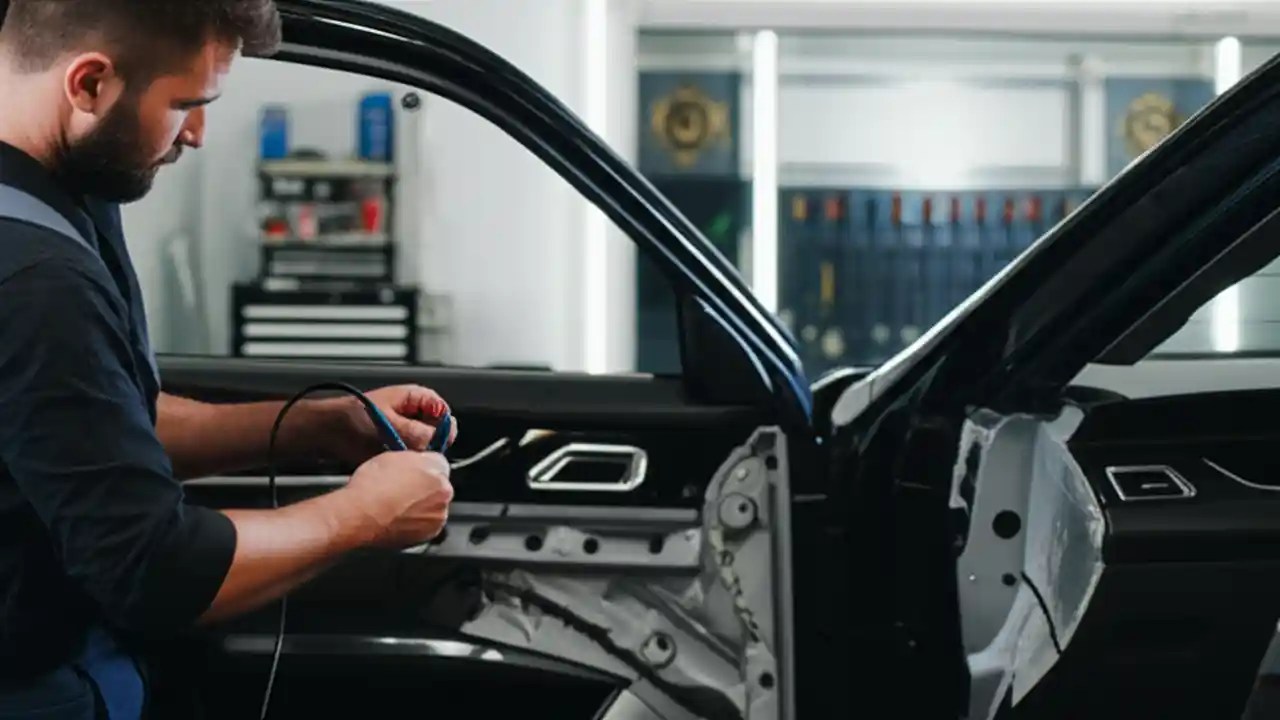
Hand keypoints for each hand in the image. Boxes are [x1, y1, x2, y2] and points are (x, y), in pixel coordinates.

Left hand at [326, 384, 459, 464]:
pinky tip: (394, 462)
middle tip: (416, 452)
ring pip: (424, 446)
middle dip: (429, 444)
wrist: (326, 431)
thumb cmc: (351, 418)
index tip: (438, 441)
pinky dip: (405, 461)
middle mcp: (413, 413)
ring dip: (415, 454)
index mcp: (415, 398)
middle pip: (436, 431)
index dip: (443, 427)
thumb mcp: (388, 424)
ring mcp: (406, 430)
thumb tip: (435, 442)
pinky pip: (410, 456)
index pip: (444, 412)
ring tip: (399, 456)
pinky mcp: (397, 446)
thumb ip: (416, 432)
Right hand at [345, 451, 453, 547]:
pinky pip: (419, 526)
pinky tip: (393, 516)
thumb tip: (424, 460)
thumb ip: (419, 458)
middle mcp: (443, 502)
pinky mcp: (420, 539)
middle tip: (400, 486)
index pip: (439, 465)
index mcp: (441, 478)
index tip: (413, 468)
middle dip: (423, 487)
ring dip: (418, 507)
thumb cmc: (373, 486)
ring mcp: (433, 523)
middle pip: (437, 489)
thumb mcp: (396, 454)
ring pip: (429, 509)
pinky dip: (411, 523)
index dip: (423, 465)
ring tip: (394, 503)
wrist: (358, 516)